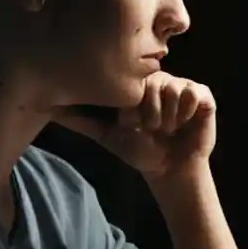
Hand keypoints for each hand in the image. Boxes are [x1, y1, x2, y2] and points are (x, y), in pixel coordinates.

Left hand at [56, 72, 216, 178]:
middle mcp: (161, 79)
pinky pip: (192, 94)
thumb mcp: (105, 134)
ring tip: (170, 128)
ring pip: (173, 90)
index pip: (133, 84)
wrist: (169, 169)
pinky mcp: (202, 95)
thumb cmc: (140, 151)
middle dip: (152, 115)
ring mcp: (183, 85)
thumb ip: (78, 119)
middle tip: (154, 129)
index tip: (135, 126)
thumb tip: (45, 107)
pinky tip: (186, 123)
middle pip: (154, 85)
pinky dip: (186, 114)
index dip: (134, 110)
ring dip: (170, 118)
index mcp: (138, 84)